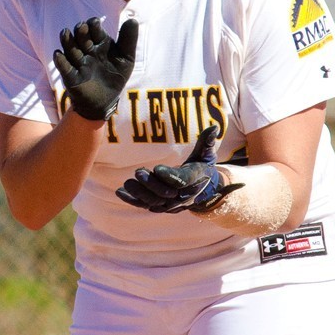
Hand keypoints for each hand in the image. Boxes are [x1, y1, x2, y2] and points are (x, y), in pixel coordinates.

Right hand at [54, 16, 138, 121]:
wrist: (106, 100)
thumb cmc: (116, 76)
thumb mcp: (126, 58)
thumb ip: (129, 40)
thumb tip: (133, 20)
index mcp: (99, 44)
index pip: (94, 30)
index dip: (93, 25)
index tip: (94, 22)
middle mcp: (87, 50)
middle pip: (81, 37)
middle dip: (81, 31)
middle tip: (82, 27)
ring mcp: (78, 63)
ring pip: (70, 49)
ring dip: (67, 41)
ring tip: (65, 33)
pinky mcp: (71, 77)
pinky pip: (64, 68)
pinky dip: (61, 62)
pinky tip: (58, 55)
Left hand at [115, 126, 244, 213]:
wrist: (203, 190)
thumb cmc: (202, 167)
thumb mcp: (206, 153)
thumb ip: (207, 141)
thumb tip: (214, 127)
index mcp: (194, 180)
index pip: (181, 180)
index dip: (169, 176)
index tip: (157, 168)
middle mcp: (182, 196)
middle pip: (165, 193)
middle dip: (151, 184)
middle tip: (138, 172)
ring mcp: (171, 204)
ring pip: (154, 202)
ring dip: (139, 194)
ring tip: (127, 183)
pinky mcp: (161, 207)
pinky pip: (145, 206)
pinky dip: (132, 200)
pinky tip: (120, 192)